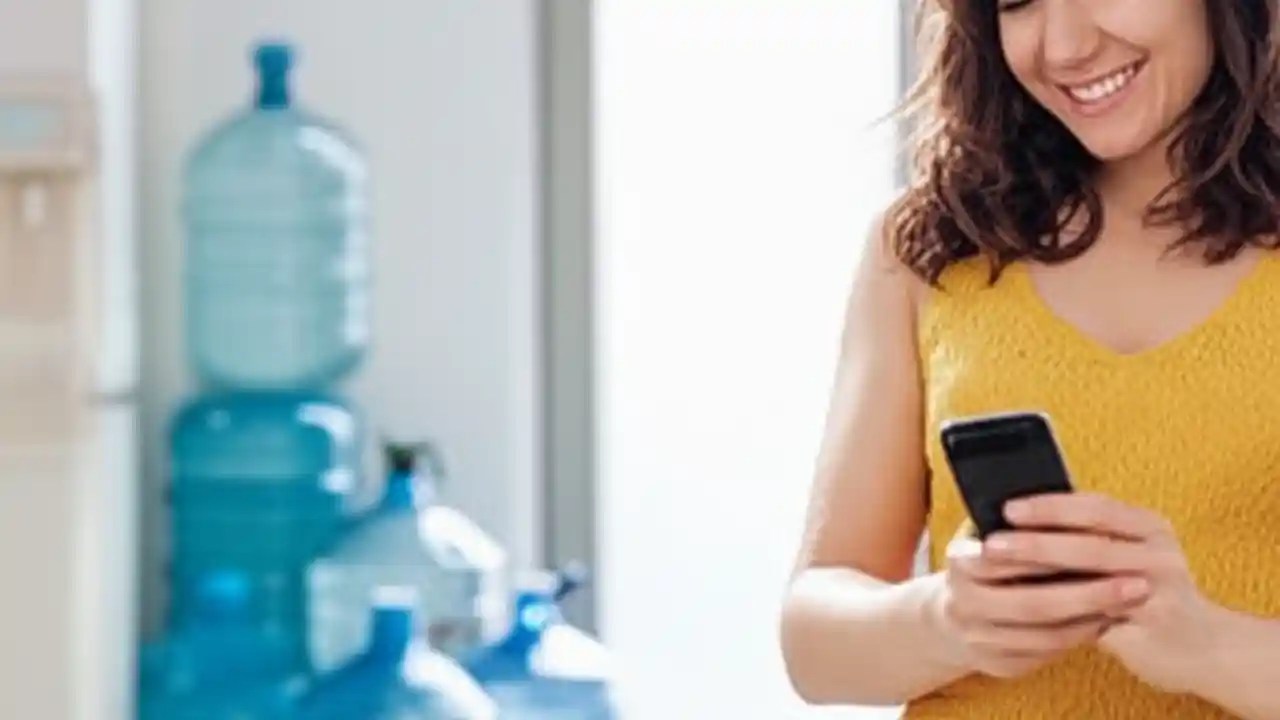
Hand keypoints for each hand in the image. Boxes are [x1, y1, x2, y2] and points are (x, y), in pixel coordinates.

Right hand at [930, 522, 1150, 680]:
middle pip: (1032, 603)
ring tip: (1129, 604)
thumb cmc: (987, 563)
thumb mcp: (989, 535)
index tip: (1105, 544)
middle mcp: (962, 602)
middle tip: (1138, 586)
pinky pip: (1046, 653)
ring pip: (1045, 635)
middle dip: (1090, 595)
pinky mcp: (997, 664)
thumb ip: (1019, 525)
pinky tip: (1105, 621)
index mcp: (960, 561)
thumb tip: (1071, 497)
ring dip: (1092, 619)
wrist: (953, 615)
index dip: (1053, 551)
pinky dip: (1079, 637)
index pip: (1008, 555)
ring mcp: (978, 638)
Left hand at [989, 493, 1221, 692]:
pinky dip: (1059, 614)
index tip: (1008, 507)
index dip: (1051, 506)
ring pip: (1093, 583)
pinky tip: (1023, 611)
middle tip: (991, 543)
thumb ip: (1086, 536)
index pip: (1097, 508)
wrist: (1200, 644)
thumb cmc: (1145, 590)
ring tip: (999, 570)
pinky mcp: (1153, 630)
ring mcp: (1162, 594)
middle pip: (1091, 544)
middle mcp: (1162, 555)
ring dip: (1041, 576)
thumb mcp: (1126, 553)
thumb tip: (1017, 520)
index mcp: (1151, 527)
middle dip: (1036, 543)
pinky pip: (1099, 620)